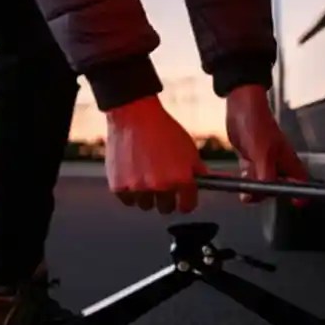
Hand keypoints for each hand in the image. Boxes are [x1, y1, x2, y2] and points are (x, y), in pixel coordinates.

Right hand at [105, 96, 208, 213]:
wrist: (134, 115)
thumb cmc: (163, 130)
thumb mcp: (188, 148)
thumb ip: (196, 170)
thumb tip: (204, 184)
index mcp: (181, 178)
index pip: (187, 205)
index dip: (186, 203)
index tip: (183, 202)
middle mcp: (161, 186)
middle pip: (165, 208)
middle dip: (166, 200)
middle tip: (162, 187)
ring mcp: (139, 187)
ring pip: (145, 205)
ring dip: (146, 196)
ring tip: (144, 177)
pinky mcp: (119, 186)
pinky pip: (127, 199)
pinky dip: (129, 192)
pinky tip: (132, 175)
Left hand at [225, 85, 308, 202]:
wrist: (241, 107)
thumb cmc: (257, 123)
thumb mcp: (262, 152)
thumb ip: (266, 174)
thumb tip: (266, 192)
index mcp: (288, 162)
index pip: (301, 183)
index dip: (300, 195)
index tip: (292, 203)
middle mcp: (279, 164)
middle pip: (279, 189)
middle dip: (266, 194)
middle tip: (254, 191)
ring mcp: (265, 163)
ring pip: (262, 185)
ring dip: (252, 189)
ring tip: (244, 188)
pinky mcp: (251, 160)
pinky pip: (250, 178)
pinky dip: (244, 182)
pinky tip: (239, 179)